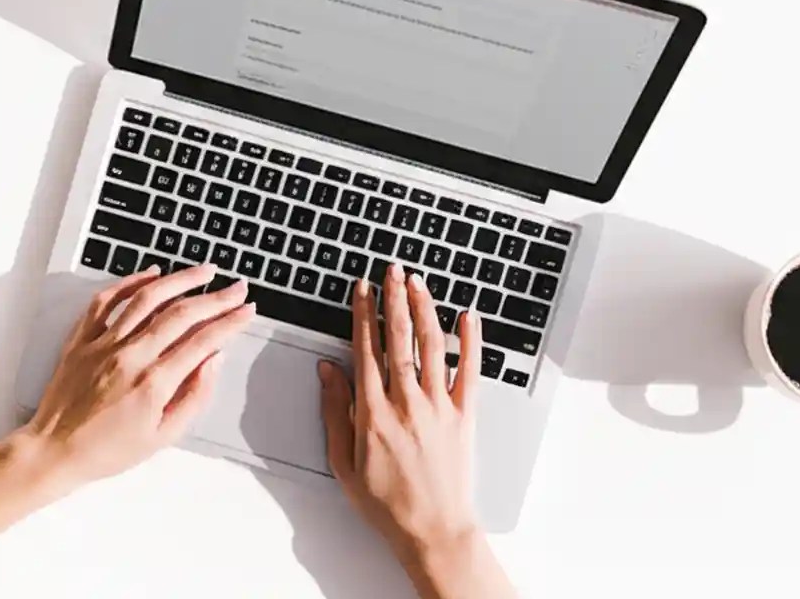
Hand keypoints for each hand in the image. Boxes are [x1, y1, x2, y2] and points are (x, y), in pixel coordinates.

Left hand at [23, 265, 254, 492]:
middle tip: (236, 288)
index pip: (203, 341)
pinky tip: (150, 275)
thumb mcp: (163, 436)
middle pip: (181, 314)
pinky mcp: (82, 339)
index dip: (230, 322)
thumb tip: (213, 361)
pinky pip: (106, 301)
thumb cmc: (107, 450)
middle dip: (216, 297)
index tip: (246, 310)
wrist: (53, 452)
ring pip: (147, 298)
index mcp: (153, 383)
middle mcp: (130, 357)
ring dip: (180, 280)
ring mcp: (103, 344)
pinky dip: (130, 282)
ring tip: (202, 271)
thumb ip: (194, 396)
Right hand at [319, 264, 481, 562]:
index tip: (362, 289)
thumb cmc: (387, 503)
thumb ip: (334, 412)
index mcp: (373, 412)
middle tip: (392, 270)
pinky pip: (470, 370)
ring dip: (424, 308)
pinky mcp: (466, 415)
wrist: (433, 529)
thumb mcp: (344, 462)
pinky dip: (470, 340)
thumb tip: (328, 372)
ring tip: (419, 282)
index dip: (363, 313)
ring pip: (432, 345)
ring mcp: (440, 406)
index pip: (366, 349)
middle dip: (394, 298)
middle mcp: (407, 402)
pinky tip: (468, 316)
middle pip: (399, 338)